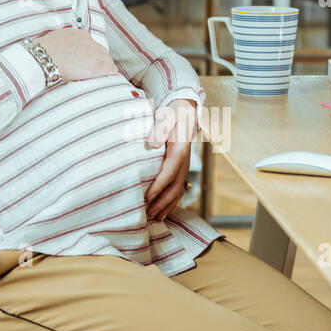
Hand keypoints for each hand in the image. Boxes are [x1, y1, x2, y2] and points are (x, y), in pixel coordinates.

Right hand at [39, 29, 119, 80]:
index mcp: (81, 35)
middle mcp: (90, 43)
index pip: (93, 44)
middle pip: (102, 52)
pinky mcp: (97, 66)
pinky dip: (109, 74)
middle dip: (99, 60)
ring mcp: (95, 54)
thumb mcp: (58, 39)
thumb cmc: (45, 51)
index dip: (91, 54)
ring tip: (100, 75)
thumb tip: (66, 49)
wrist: (44, 58)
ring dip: (104, 67)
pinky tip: (107, 78)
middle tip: (92, 69)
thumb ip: (67, 43)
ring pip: (107, 60)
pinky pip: (111, 69)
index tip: (87, 60)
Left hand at [144, 99, 196, 221]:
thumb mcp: (166, 116)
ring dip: (166, 206)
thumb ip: (159, 128)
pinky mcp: (181, 170)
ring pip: (178, 191)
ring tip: (153, 218)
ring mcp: (184, 167)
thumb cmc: (172, 115)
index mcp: (180, 150)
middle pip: (175, 186)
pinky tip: (161, 213)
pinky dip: (170, 203)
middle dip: (162, 202)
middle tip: (147, 213)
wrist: (185, 113)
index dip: (158, 186)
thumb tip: (151, 143)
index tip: (146, 197)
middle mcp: (184, 162)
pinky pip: (178, 190)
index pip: (169, 171)